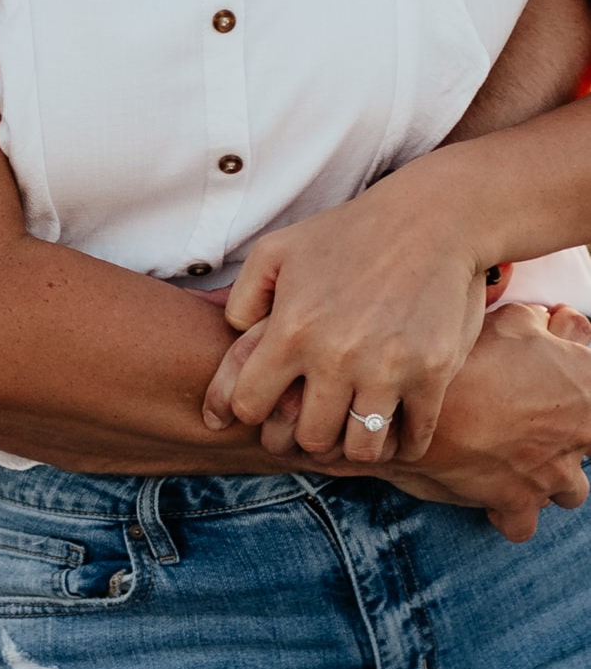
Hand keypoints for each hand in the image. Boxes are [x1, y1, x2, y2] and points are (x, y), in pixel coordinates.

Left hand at [204, 162, 487, 463]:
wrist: (428, 219)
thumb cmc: (347, 233)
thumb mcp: (276, 249)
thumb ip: (243, 297)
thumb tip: (236, 341)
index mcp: (291, 328)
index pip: (249, 406)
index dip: (252, 410)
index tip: (268, 402)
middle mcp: (336, 355)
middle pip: (309, 438)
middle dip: (307, 434)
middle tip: (317, 419)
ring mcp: (387, 367)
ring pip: (361, 449)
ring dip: (355, 443)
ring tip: (355, 425)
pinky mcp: (433, 373)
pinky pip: (414, 440)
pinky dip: (403, 443)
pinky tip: (397, 426)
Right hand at [371, 303, 590, 541]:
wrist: (412, 412)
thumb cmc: (464, 362)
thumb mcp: (507, 321)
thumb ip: (540, 323)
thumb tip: (550, 320)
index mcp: (586, 387)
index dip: (569, 362)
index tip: (546, 359)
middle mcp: (578, 437)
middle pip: (588, 438)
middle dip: (562, 424)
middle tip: (523, 405)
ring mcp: (551, 477)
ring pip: (570, 488)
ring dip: (548, 473)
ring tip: (515, 452)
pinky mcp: (516, 504)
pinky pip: (522, 521)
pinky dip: (512, 510)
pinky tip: (494, 488)